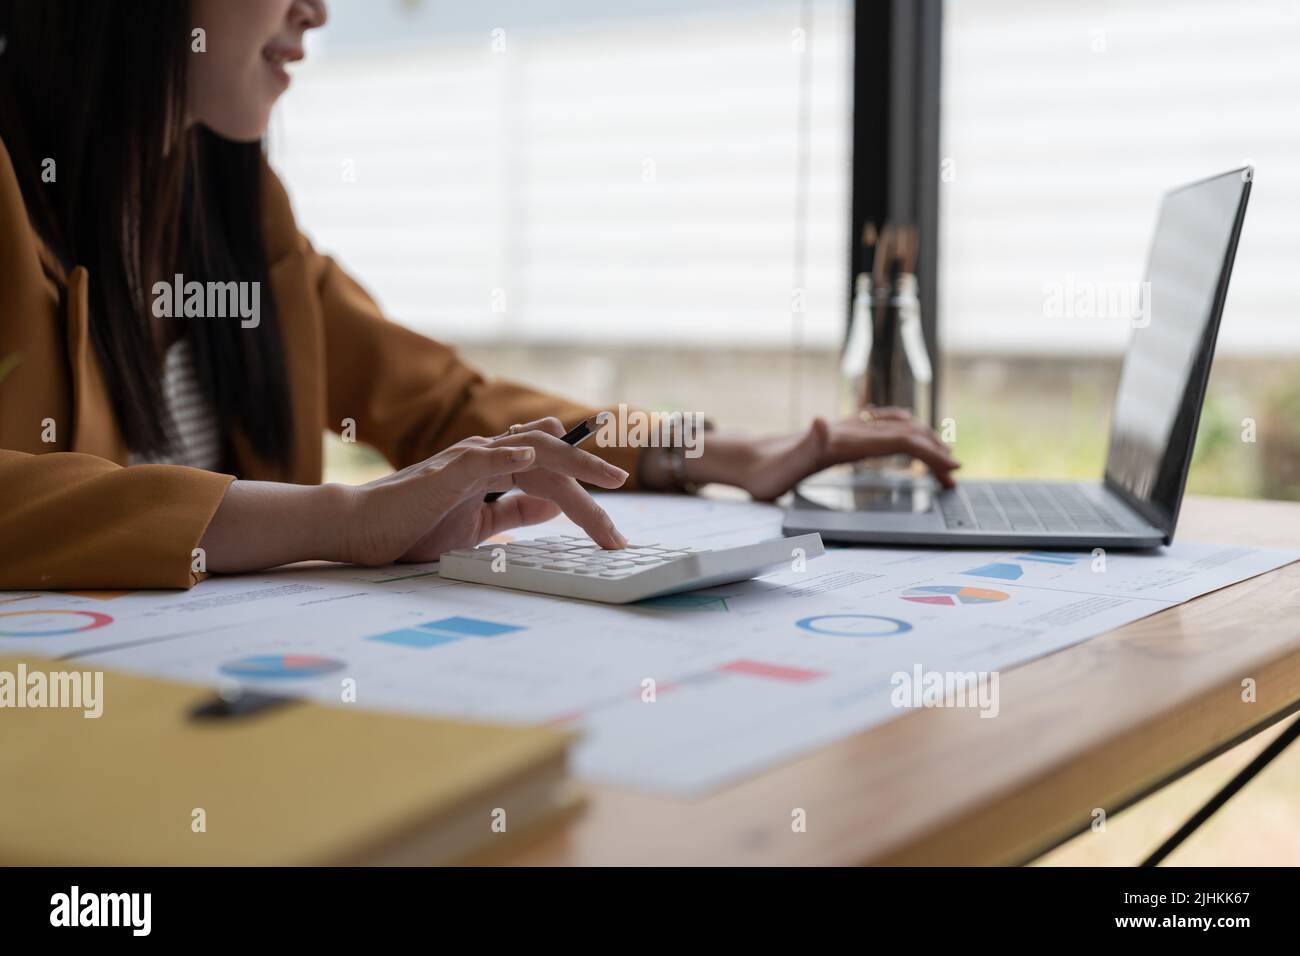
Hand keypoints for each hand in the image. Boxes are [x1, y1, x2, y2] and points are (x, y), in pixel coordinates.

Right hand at [341, 417, 629, 563]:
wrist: (361, 529)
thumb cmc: (413, 526)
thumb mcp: (477, 525)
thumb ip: (513, 511)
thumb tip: (553, 506)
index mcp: (494, 467)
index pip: (550, 465)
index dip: (584, 473)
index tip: (616, 487)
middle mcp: (486, 456)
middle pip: (552, 458)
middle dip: (591, 476)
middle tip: (620, 498)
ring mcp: (466, 460)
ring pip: (531, 452)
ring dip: (571, 462)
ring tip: (604, 478)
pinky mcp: (444, 474)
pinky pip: (482, 460)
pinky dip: (510, 454)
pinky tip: (535, 455)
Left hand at [682, 408, 959, 500]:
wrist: (746, 458)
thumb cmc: (764, 471)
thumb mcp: (783, 466)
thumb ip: (805, 446)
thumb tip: (821, 421)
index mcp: (844, 440)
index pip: (899, 440)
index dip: (929, 453)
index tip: (951, 469)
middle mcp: (849, 430)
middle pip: (905, 433)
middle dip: (935, 451)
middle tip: (955, 477)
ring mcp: (846, 430)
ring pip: (896, 429)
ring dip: (924, 442)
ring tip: (942, 463)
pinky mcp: (841, 435)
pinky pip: (882, 430)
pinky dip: (905, 435)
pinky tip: (908, 443)